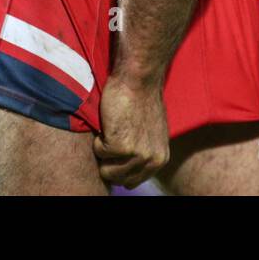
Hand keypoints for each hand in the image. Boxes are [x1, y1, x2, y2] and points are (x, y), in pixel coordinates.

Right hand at [93, 72, 169, 188]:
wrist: (139, 78)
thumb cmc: (141, 100)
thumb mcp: (151, 132)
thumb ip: (144, 151)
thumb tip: (128, 169)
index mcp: (160, 159)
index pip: (132, 181)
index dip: (119, 166)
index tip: (118, 148)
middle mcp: (153, 161)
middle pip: (119, 179)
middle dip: (110, 161)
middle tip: (115, 136)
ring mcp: (138, 155)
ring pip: (107, 171)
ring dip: (104, 150)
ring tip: (114, 128)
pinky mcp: (122, 147)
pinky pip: (99, 152)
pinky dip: (98, 137)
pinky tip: (111, 121)